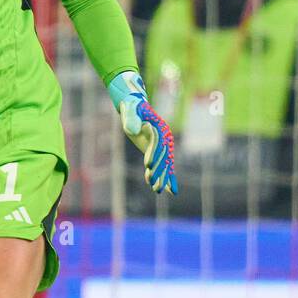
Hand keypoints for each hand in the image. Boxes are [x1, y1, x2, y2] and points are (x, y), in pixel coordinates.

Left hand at [106, 71, 177, 194]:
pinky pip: (165, 164)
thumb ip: (132, 120)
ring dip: (163, 178)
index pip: (156, 143)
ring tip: (159, 191)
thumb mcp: (130, 111)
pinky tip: (168, 190)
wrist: (136, 106)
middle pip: (163, 156)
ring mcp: (164, 144)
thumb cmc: (132, 108)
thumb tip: (134, 130)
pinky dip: (167, 176)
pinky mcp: (159, 150)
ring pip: (165, 163)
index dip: (153, 154)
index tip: (148, 165)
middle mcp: (165, 137)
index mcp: (159, 128)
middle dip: (159, 171)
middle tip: (155, 186)